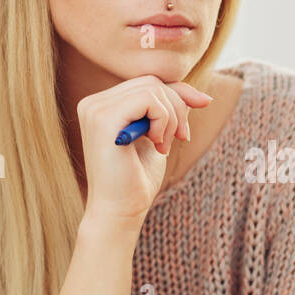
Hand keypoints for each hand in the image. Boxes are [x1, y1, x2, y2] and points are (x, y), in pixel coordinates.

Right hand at [76, 75, 212, 222]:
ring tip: (164, 146)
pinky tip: (157, 144)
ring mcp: (95, 109)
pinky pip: (148, 98)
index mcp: (102, 106)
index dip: (178, 94)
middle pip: (151, 82)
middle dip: (177, 107)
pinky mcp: (103, 119)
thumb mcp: (158, 136)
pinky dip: (163, 119)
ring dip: (171, 117)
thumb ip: (169, 112)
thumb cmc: (136, 180)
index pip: (146, 83)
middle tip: (181, 137)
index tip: (197, 113)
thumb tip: (202, 95)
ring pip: (152, 88)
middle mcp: (93, 104)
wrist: (120, 212)